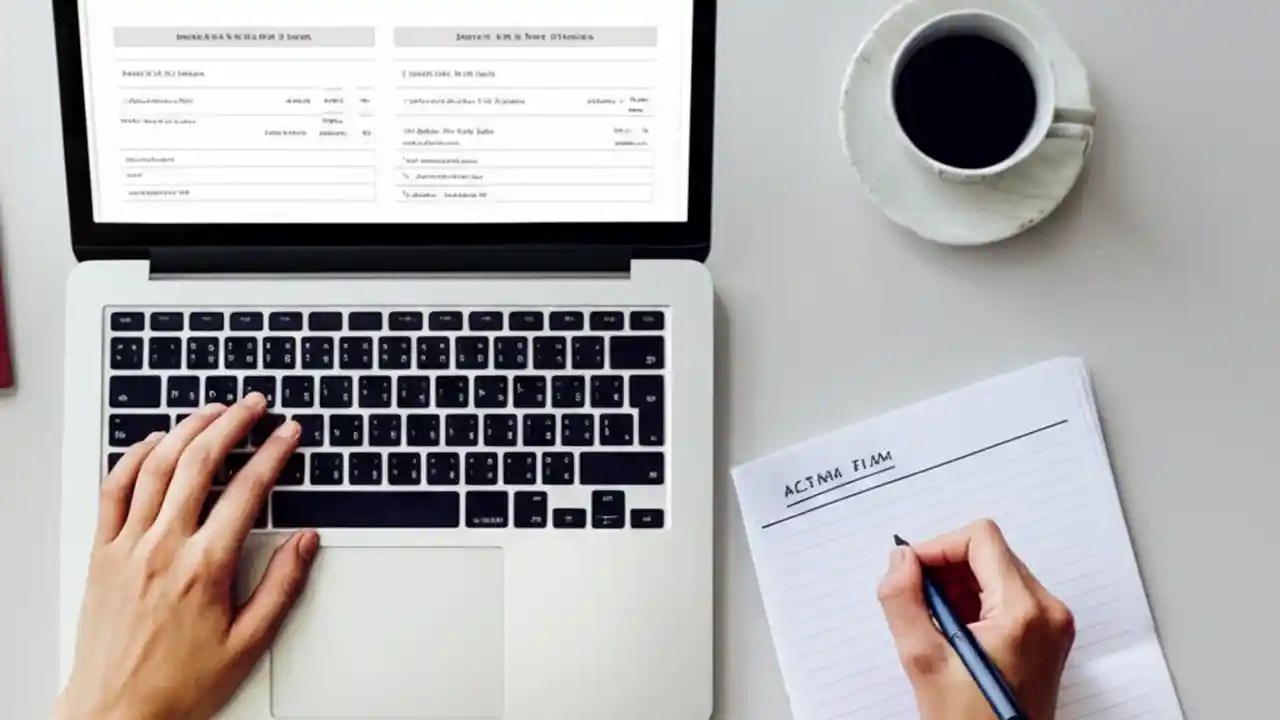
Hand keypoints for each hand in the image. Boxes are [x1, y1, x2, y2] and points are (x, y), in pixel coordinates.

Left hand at [53, 394, 318, 719]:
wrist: (115, 712)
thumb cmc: (179, 684)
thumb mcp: (248, 642)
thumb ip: (282, 586)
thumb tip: (306, 542)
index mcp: (205, 568)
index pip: (248, 491)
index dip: (273, 453)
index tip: (288, 433)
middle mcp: (163, 548)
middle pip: (200, 463)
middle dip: (232, 424)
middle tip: (254, 405)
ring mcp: (127, 546)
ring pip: (156, 467)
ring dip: (187, 429)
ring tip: (212, 410)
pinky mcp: (100, 553)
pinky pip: (113, 490)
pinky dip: (133, 457)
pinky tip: (153, 442)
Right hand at [877, 520, 1074, 719]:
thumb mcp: (924, 661)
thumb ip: (904, 600)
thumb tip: (901, 561)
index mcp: (1024, 612)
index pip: (980, 539)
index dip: (938, 547)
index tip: (913, 570)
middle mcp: (1047, 611)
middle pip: (989, 553)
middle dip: (946, 570)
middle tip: (918, 601)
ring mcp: (1051, 623)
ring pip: (995, 572)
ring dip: (958, 588)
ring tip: (936, 625)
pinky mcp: (1046, 634)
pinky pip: (1006, 595)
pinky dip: (974, 603)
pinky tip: (954, 634)